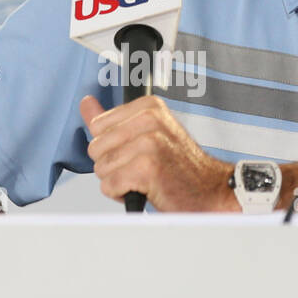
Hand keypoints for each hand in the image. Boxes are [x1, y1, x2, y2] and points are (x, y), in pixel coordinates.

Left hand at [80, 94, 235, 211]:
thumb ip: (112, 120)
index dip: (112, 146)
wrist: (212, 192)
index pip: (98, 125)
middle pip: (95, 147)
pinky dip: (122, 194)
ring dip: (118, 181)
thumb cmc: (179, 168)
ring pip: (101, 168)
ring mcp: (148, 143)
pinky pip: (109, 185)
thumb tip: (86, 103)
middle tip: (142, 168)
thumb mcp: (146, 134)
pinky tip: (145, 189)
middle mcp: (149, 120)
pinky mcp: (146, 168)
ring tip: (145, 179)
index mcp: (148, 107)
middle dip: (113, 165)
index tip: (137, 152)